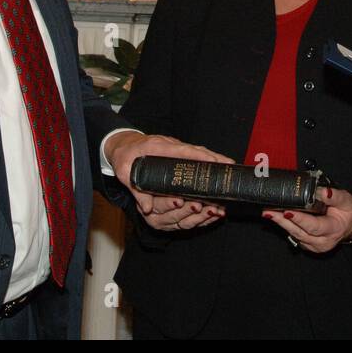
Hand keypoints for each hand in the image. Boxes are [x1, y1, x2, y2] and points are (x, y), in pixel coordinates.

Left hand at [104, 132, 232, 231]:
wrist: (121, 144)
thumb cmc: (123, 158)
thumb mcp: (124, 173)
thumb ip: (135, 190)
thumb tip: (147, 208)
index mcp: (157, 147)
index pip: (181, 150)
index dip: (198, 156)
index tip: (212, 161)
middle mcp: (169, 144)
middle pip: (195, 149)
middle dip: (213, 157)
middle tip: (230, 165)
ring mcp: (175, 146)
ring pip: (197, 150)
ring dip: (213, 157)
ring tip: (229, 165)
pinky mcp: (177, 150)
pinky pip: (194, 154)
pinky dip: (207, 158)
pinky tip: (217, 165)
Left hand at [263, 187, 351, 253]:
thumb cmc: (349, 211)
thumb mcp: (346, 200)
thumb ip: (333, 196)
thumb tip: (320, 191)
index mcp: (334, 230)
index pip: (314, 226)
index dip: (299, 219)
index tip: (287, 210)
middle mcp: (323, 242)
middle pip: (300, 232)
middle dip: (283, 221)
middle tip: (269, 211)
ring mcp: (315, 246)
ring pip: (295, 235)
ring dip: (281, 224)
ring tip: (268, 213)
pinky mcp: (309, 245)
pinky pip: (295, 236)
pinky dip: (286, 227)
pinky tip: (276, 218)